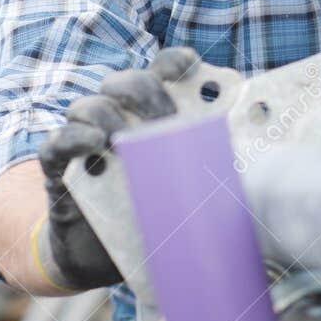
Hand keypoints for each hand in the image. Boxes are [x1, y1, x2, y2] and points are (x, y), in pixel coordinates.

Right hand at [33, 47, 200, 290]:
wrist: (114, 256)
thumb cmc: (163, 211)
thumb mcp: (197, 181)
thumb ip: (221, 157)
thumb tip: (264, 139)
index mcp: (156, 114)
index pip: (162, 72)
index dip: (174, 63)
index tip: (190, 67)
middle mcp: (121, 119)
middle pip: (126, 84)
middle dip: (142, 90)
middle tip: (161, 116)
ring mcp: (88, 143)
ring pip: (88, 107)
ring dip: (106, 115)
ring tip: (122, 137)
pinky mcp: (61, 172)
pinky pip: (56, 145)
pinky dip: (73, 139)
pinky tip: (93, 144)